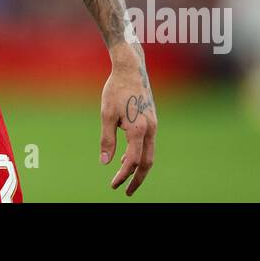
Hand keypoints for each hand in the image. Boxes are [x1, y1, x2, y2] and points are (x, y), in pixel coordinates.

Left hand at [100, 41, 156, 194]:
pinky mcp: (152, 120)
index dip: (123, 175)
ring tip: (124, 175)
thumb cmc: (116, 90)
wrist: (131, 69)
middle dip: (137, 179)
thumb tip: (105, 162)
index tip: (113, 184)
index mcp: (139, 129)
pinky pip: (148, 143)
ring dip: (138, 167)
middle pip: (147, 162)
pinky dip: (139, 153)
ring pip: (149, 153)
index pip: (133, 161)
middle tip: (126, 191)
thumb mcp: (106, 114)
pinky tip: (126, 156)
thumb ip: (107, 139)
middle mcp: (151, 128)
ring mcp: (154, 124)